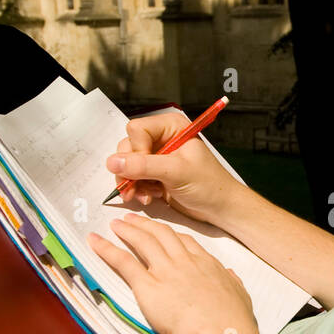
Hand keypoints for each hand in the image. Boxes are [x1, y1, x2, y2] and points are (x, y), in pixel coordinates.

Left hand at [88, 213, 255, 333]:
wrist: (221, 332)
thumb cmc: (233, 321)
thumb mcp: (240, 296)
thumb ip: (233, 284)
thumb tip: (231, 277)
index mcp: (207, 264)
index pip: (186, 242)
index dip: (171, 235)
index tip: (163, 232)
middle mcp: (184, 262)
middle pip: (162, 235)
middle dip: (146, 225)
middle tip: (133, 219)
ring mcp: (165, 271)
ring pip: (143, 241)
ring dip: (128, 230)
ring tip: (116, 224)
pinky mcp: (147, 285)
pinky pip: (123, 262)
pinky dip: (107, 249)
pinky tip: (96, 241)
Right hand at [106, 109, 245, 225]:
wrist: (219, 207)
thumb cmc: (209, 185)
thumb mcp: (176, 172)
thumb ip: (144, 166)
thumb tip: (114, 162)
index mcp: (171, 126)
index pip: (137, 130)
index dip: (137, 151)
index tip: (146, 169)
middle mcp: (162, 137)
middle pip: (128, 146)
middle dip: (130, 170)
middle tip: (135, 188)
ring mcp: (156, 156)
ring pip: (127, 164)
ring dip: (132, 182)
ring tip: (146, 195)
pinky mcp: (153, 172)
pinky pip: (132, 177)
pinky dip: (137, 189)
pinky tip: (150, 197)